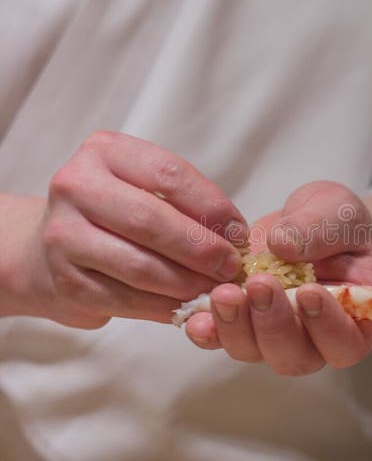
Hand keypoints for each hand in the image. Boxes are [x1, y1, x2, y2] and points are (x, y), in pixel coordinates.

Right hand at [9, 131, 246, 327]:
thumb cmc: (109, 217)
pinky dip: (163, 306)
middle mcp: (76, 187)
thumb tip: (236, 237)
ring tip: (214, 290)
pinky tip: (184, 307)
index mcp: (103, 152)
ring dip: (187, 283)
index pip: (169, 175)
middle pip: (152, 221)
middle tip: (231, 267)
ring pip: (141, 266)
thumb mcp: (140, 189)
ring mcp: (64, 236)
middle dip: (202, 249)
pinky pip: (127, 300)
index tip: (239, 233)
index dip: (212, 206)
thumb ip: (181, 204)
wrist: (43, 254)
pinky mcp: (65, 283)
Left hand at [184, 181, 371, 374]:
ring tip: (223, 293)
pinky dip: (207, 330)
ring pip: (254, 350)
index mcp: (355, 320)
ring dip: (236, 327)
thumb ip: (320, 228)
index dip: (327, 325)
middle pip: (294, 356)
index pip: (345, 342)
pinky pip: (220, 338)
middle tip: (259, 285)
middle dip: (274, 324)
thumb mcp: (338, 212)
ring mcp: (272, 336)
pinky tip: (195, 316)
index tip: (309, 291)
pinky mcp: (239, 323)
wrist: (307, 222)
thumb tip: (283, 244)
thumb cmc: (337, 223)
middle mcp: (314, 340)